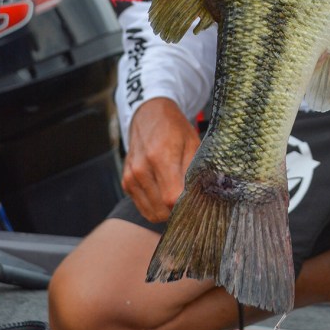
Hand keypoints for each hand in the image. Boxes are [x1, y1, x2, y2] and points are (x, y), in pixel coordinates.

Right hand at [122, 98, 199, 221]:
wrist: (148, 115)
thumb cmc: (174, 129)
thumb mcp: (193, 143)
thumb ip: (196, 171)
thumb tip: (203, 197)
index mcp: (160, 157)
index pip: (172, 198)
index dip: (187, 206)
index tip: (198, 202)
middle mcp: (141, 170)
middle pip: (162, 210)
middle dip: (178, 211)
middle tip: (190, 201)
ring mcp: (131, 178)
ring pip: (152, 213)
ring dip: (167, 211)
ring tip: (178, 195)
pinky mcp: (126, 183)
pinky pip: (143, 208)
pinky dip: (156, 207)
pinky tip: (165, 192)